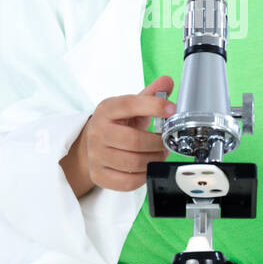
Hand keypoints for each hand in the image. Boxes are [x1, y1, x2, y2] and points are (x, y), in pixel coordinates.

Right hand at [72, 76, 175, 192]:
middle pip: (135, 140)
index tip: (172, 110)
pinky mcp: (99, 175)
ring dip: (154, 160)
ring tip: (159, 155)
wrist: (90, 145)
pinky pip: (128, 181)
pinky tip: (146, 167)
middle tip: (166, 143)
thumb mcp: (130, 107)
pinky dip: (143, 175)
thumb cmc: (115, 125)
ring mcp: (96, 155)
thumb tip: (167, 82)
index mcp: (106, 110)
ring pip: (133, 163)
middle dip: (157, 143)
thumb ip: (150, 95)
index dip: (154, 106)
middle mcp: (98, 131)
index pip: (131, 104)